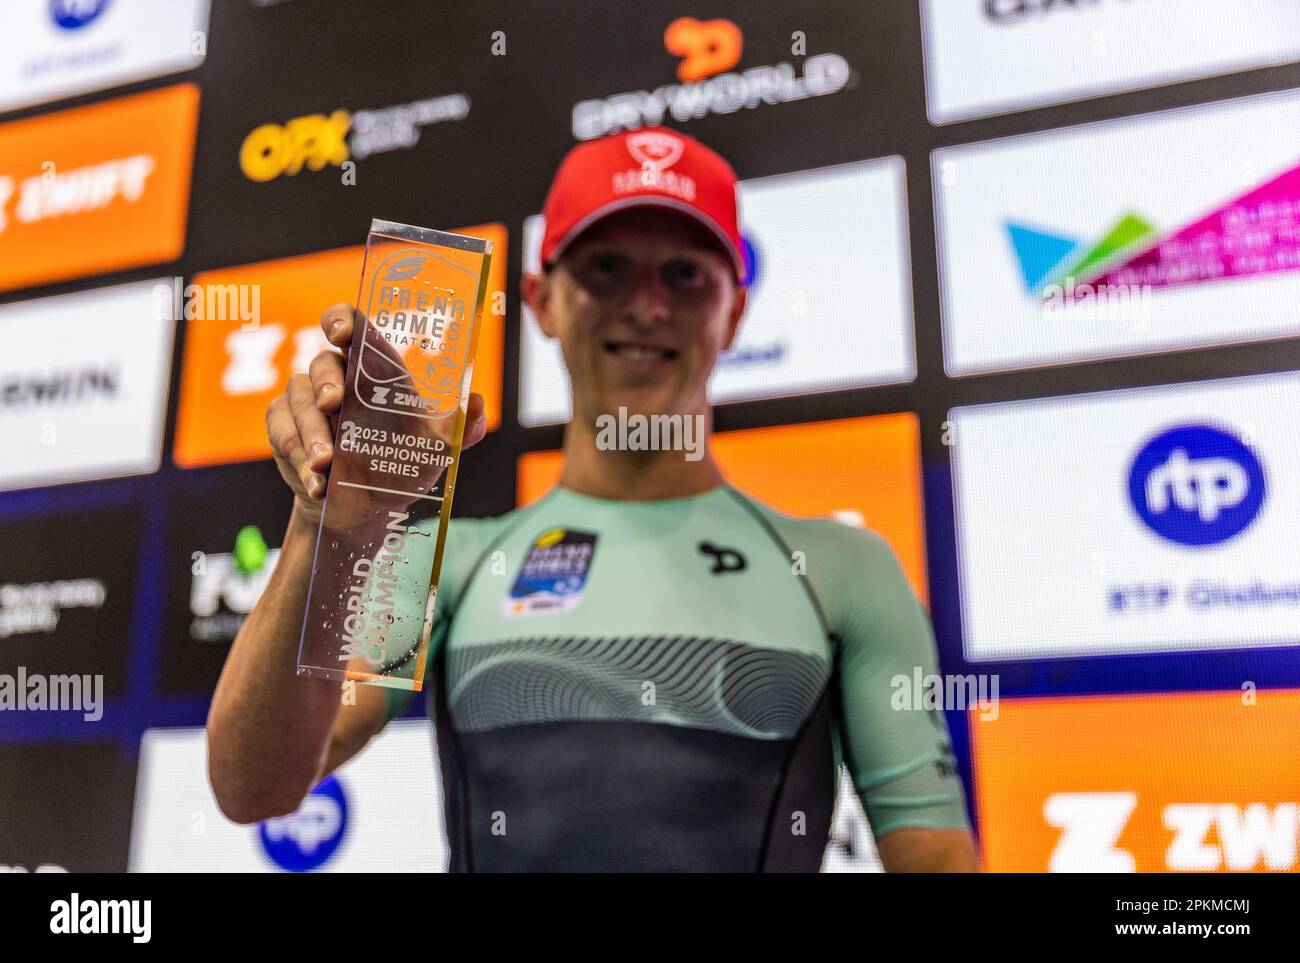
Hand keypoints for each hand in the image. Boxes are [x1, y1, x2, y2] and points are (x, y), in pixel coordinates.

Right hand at [267, 302, 487, 528]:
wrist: (365, 508)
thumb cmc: (399, 465)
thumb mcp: (435, 449)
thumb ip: (461, 429)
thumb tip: (480, 405)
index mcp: (373, 371)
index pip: (352, 328)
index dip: (341, 320)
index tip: (340, 332)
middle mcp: (337, 380)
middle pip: (322, 363)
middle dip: (326, 382)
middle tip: (333, 403)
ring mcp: (306, 404)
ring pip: (298, 403)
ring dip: (312, 436)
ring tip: (326, 465)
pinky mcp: (284, 430)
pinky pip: (282, 434)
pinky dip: (298, 460)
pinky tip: (318, 485)